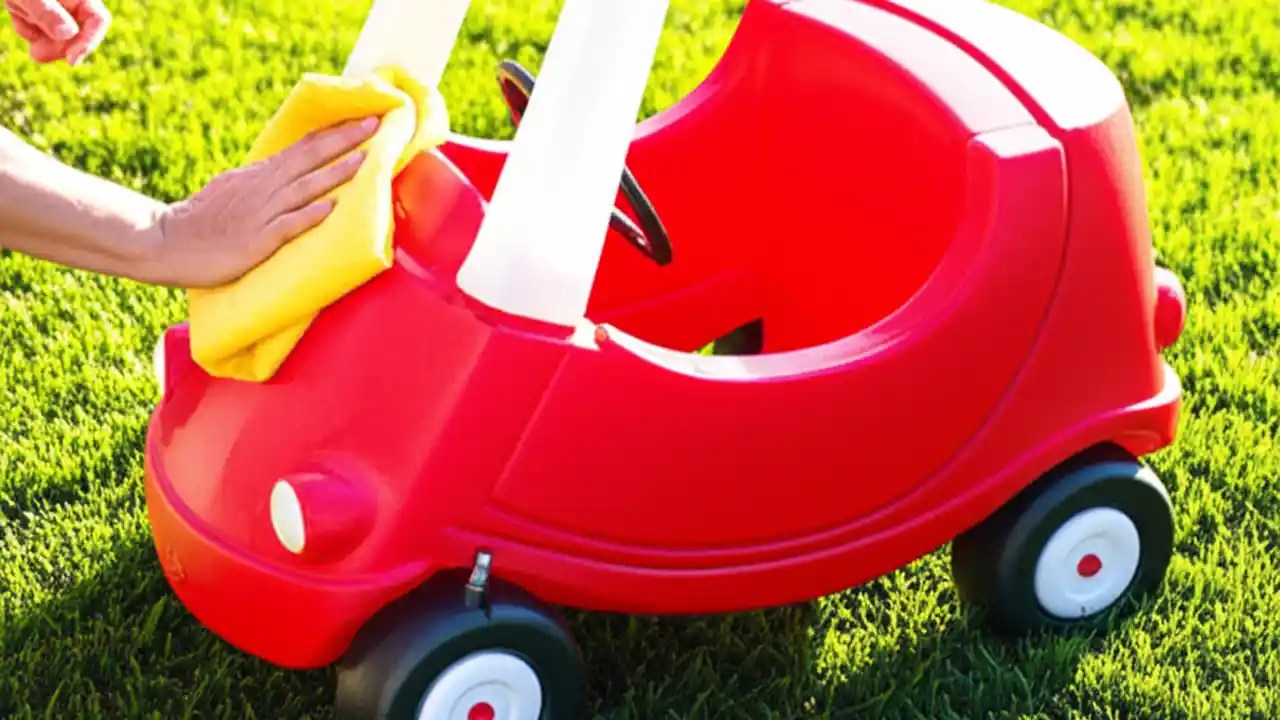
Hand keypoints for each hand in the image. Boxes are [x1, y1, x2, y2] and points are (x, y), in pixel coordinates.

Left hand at [3, 0, 109, 64]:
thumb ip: (47, 11)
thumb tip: (69, 33)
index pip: (97, 20)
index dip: (87, 42)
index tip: (70, 61)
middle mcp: (71, 0)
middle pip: (77, 33)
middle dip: (56, 46)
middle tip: (35, 55)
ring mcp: (56, 5)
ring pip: (55, 33)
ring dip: (36, 33)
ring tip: (15, 10)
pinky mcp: (40, 9)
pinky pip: (38, 28)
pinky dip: (25, 25)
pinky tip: (13, 8)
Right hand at [146, 116, 380, 288]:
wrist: (166, 242)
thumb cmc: (202, 221)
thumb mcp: (234, 189)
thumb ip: (263, 181)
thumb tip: (290, 171)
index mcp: (259, 174)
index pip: (302, 146)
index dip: (333, 132)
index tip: (361, 119)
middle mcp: (263, 187)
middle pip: (309, 157)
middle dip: (344, 140)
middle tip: (375, 125)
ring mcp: (261, 212)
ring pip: (305, 187)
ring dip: (336, 173)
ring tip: (365, 161)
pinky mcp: (256, 240)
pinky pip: (287, 225)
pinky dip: (308, 215)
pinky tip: (329, 208)